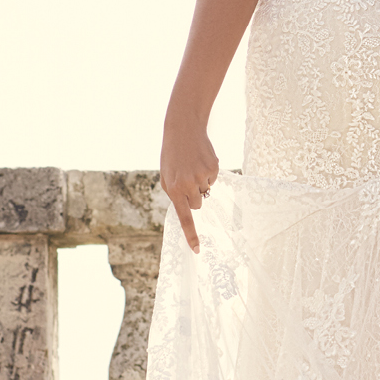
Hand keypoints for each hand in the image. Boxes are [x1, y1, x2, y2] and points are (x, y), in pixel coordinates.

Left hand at [160, 121, 219, 251]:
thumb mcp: (166, 176)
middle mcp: (189, 185)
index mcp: (174, 189)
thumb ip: (175, 194)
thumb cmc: (172, 155)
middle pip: (197, 205)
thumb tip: (188, 207)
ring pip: (206, 192)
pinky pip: (213, 179)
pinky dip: (208, 173)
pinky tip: (200, 160)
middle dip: (194, 196)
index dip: (191, 235)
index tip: (197, 250)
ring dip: (201, 183)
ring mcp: (202, 177)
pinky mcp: (214, 169)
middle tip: (187, 179)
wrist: (183, 129)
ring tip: (192, 166)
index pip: (184, 218)